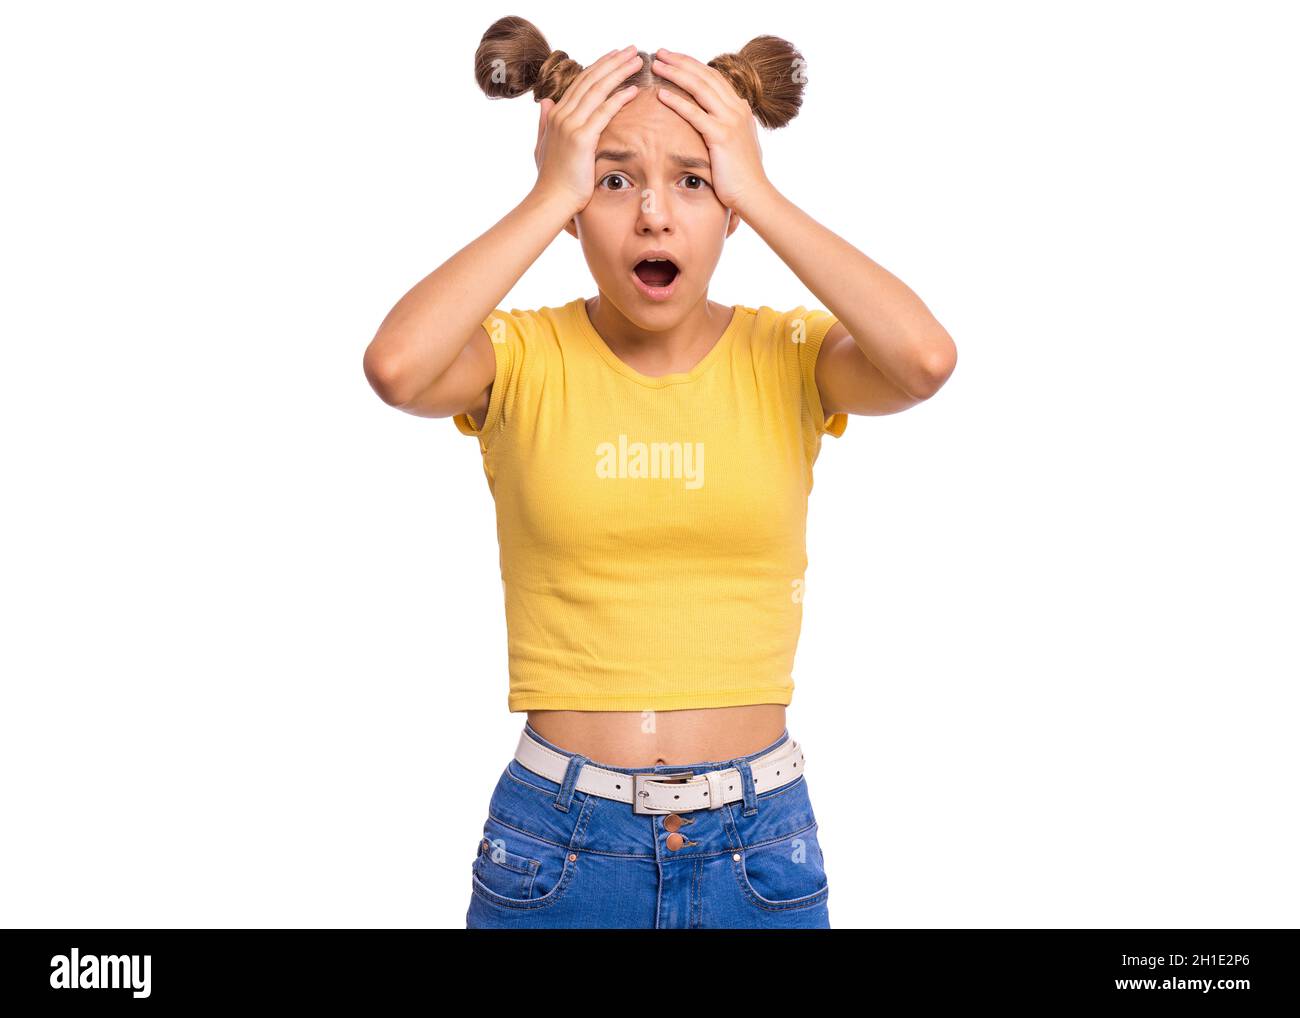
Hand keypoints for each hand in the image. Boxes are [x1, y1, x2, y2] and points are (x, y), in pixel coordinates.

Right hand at [532, 46, 642, 216]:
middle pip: (590, 80)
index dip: (599, 66)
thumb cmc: (552, 179)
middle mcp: (561, 115)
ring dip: (619, 73)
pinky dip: (618, 99)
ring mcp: (570, 125)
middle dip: (613, 62)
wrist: (551, 200)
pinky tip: (633, 89)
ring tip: (637, 61)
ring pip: (598, 90)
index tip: (616, 56)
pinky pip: (603, 112)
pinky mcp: (581, 138)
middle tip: (632, 50)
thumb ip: (545, 123)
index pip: (580, 82)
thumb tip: (545, 103)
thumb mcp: (543, 146)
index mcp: (556, 115)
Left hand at [650, 49, 770, 214]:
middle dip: (681, 61)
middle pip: (705, 76)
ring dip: (676, 73)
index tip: (673, 58)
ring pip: (700, 88)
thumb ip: (728, 129)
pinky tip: (661, 94)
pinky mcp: (721, 136)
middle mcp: (737, 109)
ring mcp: (730, 120)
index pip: (713, 77)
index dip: (692, 65)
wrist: (754, 194)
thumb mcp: (738, 144)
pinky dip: (677, 102)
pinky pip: (695, 114)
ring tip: (657, 65)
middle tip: (660, 52)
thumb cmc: (742, 175)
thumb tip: (716, 123)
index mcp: (740, 108)